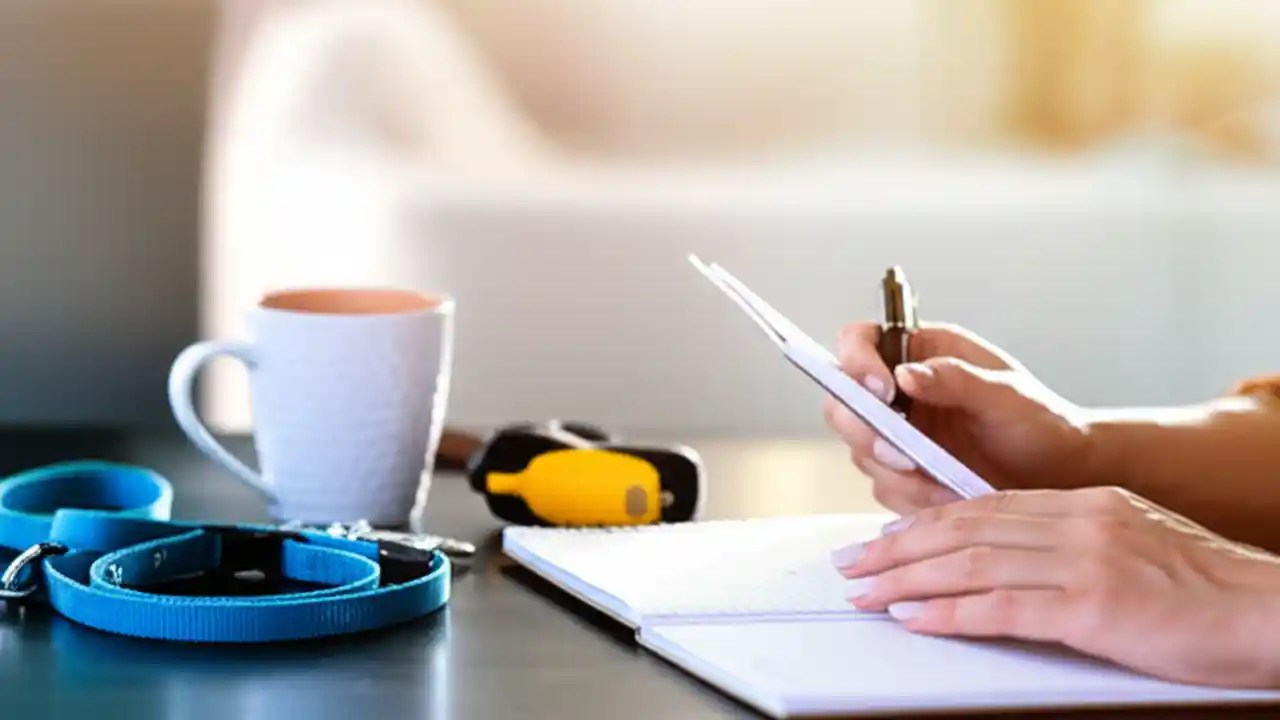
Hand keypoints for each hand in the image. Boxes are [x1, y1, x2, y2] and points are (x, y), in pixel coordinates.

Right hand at [823, 322, 1089, 513]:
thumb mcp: (1005, 394)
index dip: (855, 362)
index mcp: (917, 353)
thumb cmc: (1040, 423)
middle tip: (905, 454)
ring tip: (941, 481)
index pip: (858, 341)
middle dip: (867, 432)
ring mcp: (896, 434)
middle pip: (843, 403)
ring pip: (859, 451)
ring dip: (894, 471)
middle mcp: (897, 391)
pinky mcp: (901, 473)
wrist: (1059, 475)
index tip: (882, 390)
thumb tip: (905, 373)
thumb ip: (955, 379)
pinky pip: (883, 487)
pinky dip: (909, 497)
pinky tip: (946, 496)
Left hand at [829, 488, 1279, 687]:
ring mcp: (1084, 561)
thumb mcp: (1132, 546)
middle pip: (963, 530)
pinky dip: (951, 613)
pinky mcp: (1093, 606)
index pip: (983, 507)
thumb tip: (1012, 562)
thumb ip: (1072, 545)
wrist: (1271, 611)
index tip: (886, 540)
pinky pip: (1003, 607)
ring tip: (866, 594)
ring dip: (907, 581)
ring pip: (971, 563)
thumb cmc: (1205, 592)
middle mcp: (1077, 522)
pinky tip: (916, 619)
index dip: (925, 524)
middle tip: (853, 566)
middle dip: (898, 550)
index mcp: (1083, 504)